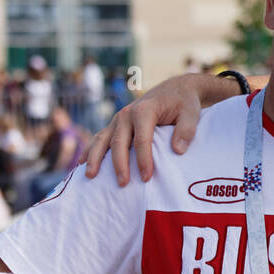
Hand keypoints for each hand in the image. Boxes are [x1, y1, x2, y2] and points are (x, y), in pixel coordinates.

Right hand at [81, 73, 229, 185]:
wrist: (176, 90)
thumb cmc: (184, 103)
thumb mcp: (191, 113)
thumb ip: (186, 130)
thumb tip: (178, 150)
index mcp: (145, 110)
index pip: (142, 139)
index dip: (143, 159)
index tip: (147, 177)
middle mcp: (127, 113)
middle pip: (119, 142)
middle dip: (120, 164)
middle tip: (123, 184)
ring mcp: (119, 119)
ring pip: (103, 139)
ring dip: (95, 157)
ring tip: (90, 176)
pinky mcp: (116, 124)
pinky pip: (100, 138)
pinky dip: (90, 150)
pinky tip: (82, 164)